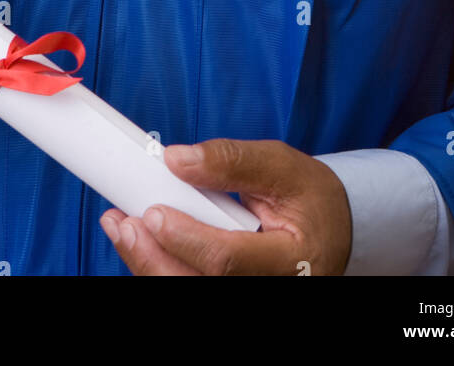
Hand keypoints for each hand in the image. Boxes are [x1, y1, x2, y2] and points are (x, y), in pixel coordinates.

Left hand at [99, 138, 351, 275]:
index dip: (186, 239)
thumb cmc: (309, 198)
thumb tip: (176, 159)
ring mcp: (249, 295)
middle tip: (124, 224)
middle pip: (199, 286)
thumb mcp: (283, 166)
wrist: (330, 230)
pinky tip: (140, 243)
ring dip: (148, 264)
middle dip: (154, 259)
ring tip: (123, 229)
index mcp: (291, 262)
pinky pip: (189, 285)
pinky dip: (160, 267)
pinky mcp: (230, 292)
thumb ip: (232, 161)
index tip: (153, 212)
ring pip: (188, 290)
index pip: (228, 261)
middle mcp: (268, 289)